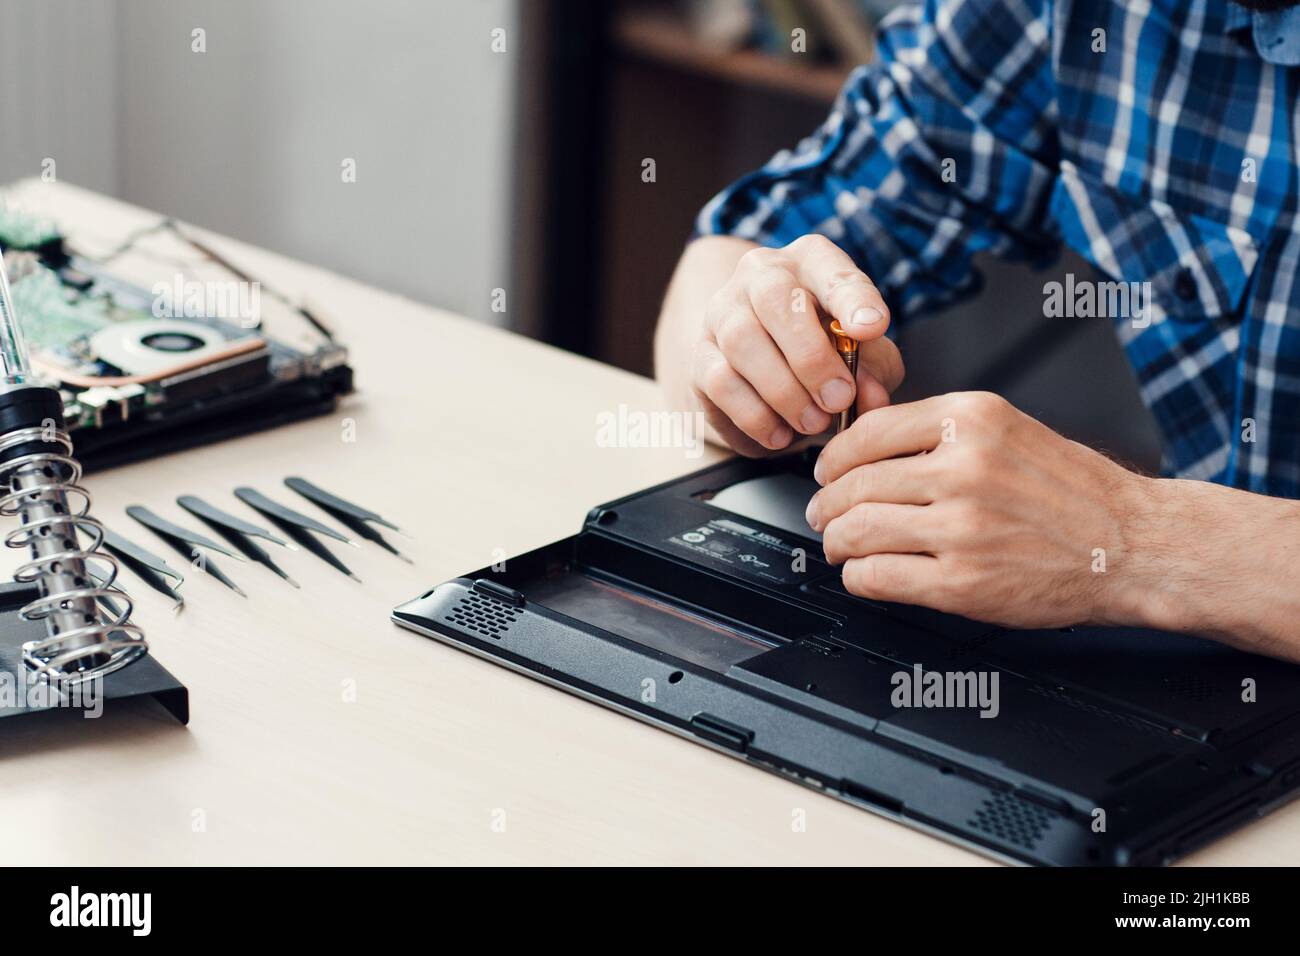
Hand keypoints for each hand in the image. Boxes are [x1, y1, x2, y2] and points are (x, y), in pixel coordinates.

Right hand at [690, 235, 903, 456]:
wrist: (770, 375)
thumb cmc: (828, 355)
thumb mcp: (867, 358)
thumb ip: (876, 372)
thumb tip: (869, 395)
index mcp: (809, 261)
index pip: (829, 267)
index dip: (852, 297)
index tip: (872, 327)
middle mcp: (759, 275)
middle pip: (774, 296)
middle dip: (810, 355)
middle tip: (839, 399)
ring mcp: (722, 313)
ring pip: (741, 341)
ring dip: (783, 391)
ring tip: (813, 422)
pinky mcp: (700, 356)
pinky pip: (719, 382)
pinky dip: (754, 415)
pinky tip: (779, 434)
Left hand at [805, 391, 1150, 628]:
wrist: (1134, 545)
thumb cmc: (1076, 493)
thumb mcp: (1010, 430)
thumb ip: (942, 432)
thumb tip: (868, 444)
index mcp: (973, 421)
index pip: (869, 432)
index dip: (835, 457)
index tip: (827, 471)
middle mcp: (965, 468)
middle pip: (855, 483)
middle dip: (827, 504)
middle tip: (823, 514)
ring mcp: (962, 526)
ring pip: (858, 529)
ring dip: (836, 542)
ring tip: (839, 545)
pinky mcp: (963, 581)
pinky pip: (878, 577)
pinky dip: (858, 577)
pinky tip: (865, 574)